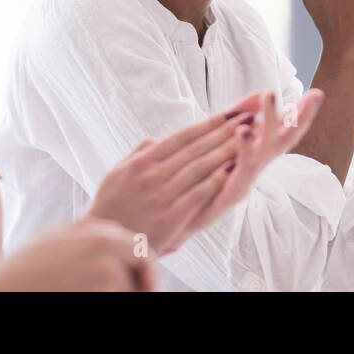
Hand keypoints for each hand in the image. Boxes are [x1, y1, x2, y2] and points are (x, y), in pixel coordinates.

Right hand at [0, 217, 156, 291]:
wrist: (0, 292)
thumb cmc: (25, 266)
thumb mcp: (61, 233)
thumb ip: (95, 231)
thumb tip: (120, 234)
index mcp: (103, 238)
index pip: (144, 252)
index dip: (148, 269)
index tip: (148, 283)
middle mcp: (108, 262)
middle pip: (139, 277)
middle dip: (133, 285)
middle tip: (116, 287)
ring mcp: (102, 288)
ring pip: (124, 293)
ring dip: (113, 293)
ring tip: (80, 288)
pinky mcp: (95, 302)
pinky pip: (111, 300)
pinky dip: (99, 298)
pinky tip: (75, 292)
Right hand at [87, 90, 266, 254]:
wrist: (105, 242)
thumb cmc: (113, 206)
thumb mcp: (119, 173)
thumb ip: (141, 154)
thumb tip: (160, 139)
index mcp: (142, 161)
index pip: (182, 136)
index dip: (209, 123)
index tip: (231, 112)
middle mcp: (152, 174)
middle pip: (196, 148)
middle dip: (225, 131)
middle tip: (249, 117)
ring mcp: (161, 195)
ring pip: (200, 168)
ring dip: (226, 151)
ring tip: (248, 139)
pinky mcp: (170, 217)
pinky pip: (197, 194)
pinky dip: (216, 180)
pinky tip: (233, 169)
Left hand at [187, 88, 324, 232]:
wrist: (184, 215)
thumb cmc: (206, 177)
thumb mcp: (225, 140)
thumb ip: (241, 116)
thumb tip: (260, 91)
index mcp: (257, 151)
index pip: (285, 129)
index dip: (301, 113)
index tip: (316, 94)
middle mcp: (258, 164)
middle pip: (286, 139)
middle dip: (301, 117)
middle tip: (314, 96)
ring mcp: (248, 178)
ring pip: (267, 149)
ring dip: (271, 122)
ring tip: (269, 95)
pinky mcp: (234, 190)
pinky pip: (243, 168)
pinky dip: (246, 148)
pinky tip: (244, 130)